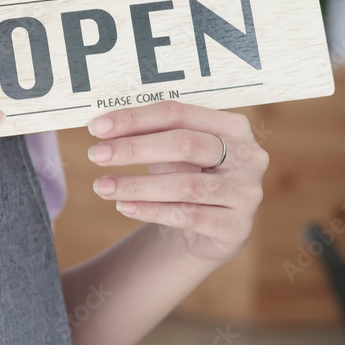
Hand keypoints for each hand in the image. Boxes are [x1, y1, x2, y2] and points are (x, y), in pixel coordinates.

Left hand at [86, 101, 268, 262]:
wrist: (205, 231)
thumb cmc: (186, 177)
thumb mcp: (170, 152)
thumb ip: (148, 136)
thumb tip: (102, 125)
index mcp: (232, 126)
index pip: (178, 113)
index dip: (135, 118)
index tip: (96, 127)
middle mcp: (248, 156)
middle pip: (185, 144)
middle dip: (134, 148)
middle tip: (96, 155)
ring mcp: (247, 193)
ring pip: (185, 185)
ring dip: (137, 185)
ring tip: (102, 186)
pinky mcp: (236, 227)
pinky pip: (187, 216)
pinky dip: (150, 210)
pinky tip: (123, 206)